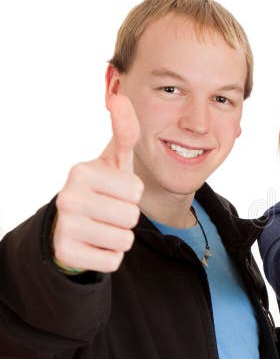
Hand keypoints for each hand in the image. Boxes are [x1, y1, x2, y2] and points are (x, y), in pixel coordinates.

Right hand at [52, 94, 143, 272]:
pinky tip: (95, 244)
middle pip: (131, 216)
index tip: (114, 190)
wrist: (73, 225)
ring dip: (120, 237)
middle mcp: (67, 197)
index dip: (132, 194)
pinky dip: (111, 256)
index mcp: (81, 171)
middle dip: (127, 216)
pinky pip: (113, 261)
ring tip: (103, 226)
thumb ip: (125, 131)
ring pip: (124, 240)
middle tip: (109, 210)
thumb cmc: (102, 189)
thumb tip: (120, 97)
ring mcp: (65, 226)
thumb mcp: (114, 161)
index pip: (136, 190)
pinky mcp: (67, 253)